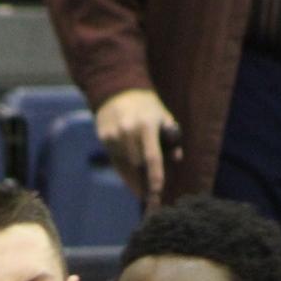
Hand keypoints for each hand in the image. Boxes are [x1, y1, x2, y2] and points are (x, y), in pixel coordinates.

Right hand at [95, 88, 181, 207]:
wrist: (119, 90)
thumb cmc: (147, 107)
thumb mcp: (163, 117)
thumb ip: (172, 138)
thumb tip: (177, 158)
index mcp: (147, 126)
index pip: (152, 157)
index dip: (155, 176)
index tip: (157, 190)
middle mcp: (128, 131)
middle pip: (137, 163)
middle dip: (144, 168)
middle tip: (148, 171)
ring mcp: (114, 134)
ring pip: (126, 160)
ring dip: (132, 159)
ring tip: (134, 142)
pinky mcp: (103, 137)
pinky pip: (116, 155)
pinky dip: (122, 153)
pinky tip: (124, 140)